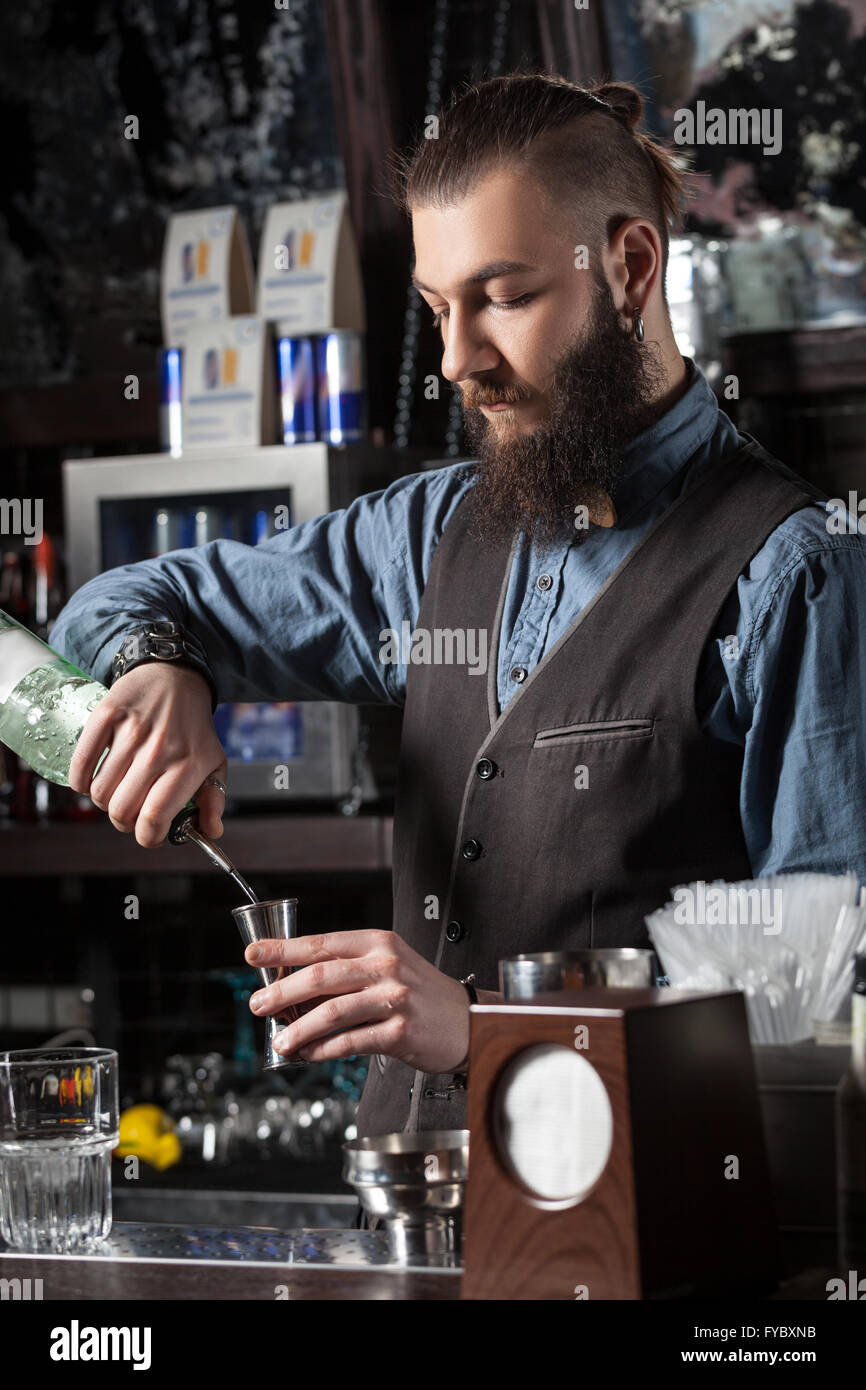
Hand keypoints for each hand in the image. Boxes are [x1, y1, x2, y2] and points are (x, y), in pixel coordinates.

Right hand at [68, 663, 227, 847]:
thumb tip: (211, 832)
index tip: (148, 835)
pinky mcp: (106, 716)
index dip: (147, 837)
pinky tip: (92, 779)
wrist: (175, 677)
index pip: (155, 817)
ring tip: (117, 790)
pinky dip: (80, 782)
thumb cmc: (193, 727)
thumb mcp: (214, 761)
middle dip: (124, 821)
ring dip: (105, 800)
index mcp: (188, 765)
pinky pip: (80, 766)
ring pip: (99, 792)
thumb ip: (214, 800)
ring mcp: (131, 732)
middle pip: (122, 810)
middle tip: (131, 811)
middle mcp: (158, 750)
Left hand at [245, 930, 473, 1073]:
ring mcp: (394, 999)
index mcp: (378, 943)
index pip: (322, 942)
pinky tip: (309, 1054)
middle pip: (321, 975)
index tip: (254, 955)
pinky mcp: (400, 1032)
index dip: (283, 949)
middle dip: (282, 991)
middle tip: (258, 1004)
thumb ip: (348, 970)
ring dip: (298, 1028)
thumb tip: (295, 987)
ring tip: (279, 1040)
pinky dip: (324, 1050)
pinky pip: (351, 1041)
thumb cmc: (422, 993)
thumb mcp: (389, 965)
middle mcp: (386, 966)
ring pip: (332, 1012)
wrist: (467, 1020)